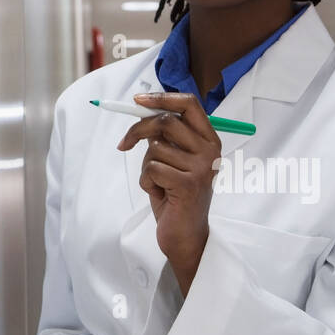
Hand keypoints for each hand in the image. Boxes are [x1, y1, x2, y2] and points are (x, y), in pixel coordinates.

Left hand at [117, 92, 219, 289]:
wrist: (185, 236)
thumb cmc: (175, 196)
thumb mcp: (173, 160)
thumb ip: (165, 136)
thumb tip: (140, 109)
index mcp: (209, 140)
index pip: (189, 104)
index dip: (161, 98)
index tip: (137, 101)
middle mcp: (210, 150)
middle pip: (166, 122)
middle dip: (138, 131)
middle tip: (124, 144)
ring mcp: (202, 167)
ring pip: (155, 148)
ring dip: (146, 166)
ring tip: (159, 183)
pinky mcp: (188, 184)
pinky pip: (152, 169)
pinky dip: (147, 181)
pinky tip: (160, 194)